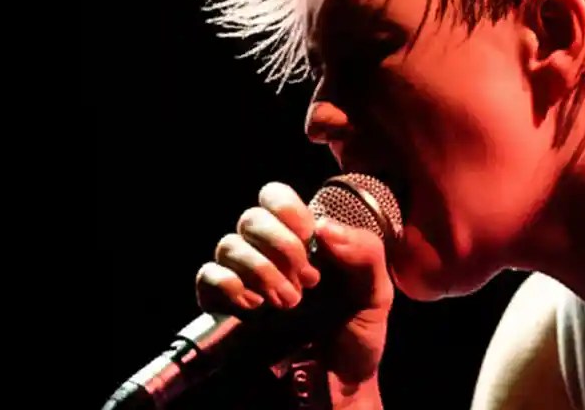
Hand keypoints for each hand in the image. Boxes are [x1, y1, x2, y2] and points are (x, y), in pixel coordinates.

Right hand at [195, 181, 393, 401]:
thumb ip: (364, 253)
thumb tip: (324, 226)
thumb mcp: (376, 293)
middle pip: (251, 218)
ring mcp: (245, 281)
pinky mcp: (224, 308)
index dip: (287, 208)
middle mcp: (269, 255)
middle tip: (308, 280)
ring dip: (261, 270)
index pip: (275, 196)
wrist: (338, 386)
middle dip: (280, 245)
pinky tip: (256, 307)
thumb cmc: (356, 336)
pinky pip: (208, 277)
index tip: (309, 235)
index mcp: (305, 240)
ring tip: (289, 302)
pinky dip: (231, 286)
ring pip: (228, 245)